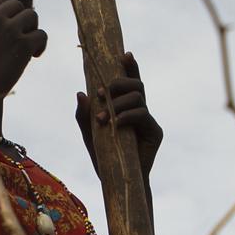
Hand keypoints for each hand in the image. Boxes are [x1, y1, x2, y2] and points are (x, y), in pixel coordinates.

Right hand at [0, 0, 45, 103]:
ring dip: (32, 29)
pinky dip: (41, 44)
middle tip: (20, 37)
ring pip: (31, 15)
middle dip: (20, 20)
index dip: (5, 16)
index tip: (6, 30)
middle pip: (16, 6)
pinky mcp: (24, 45)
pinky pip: (41, 34)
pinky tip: (34, 55)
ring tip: (27, 47)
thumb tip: (8, 23)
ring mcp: (9, 30)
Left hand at [77, 52, 163, 176]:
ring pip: (139, 97)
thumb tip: (80, 93)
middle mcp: (140, 110)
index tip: (124, 54)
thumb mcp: (88, 134)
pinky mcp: (154, 132)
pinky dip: (127, 116)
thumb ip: (84, 115)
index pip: (131, 81)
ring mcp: (149, 120)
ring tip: (103, 117)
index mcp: (126, 106)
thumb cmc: (104, 156)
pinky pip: (142, 115)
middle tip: (102, 93)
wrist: (116, 180)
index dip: (131, 66)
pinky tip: (115, 124)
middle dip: (119, 84)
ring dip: (118, 103)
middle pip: (136, 84)